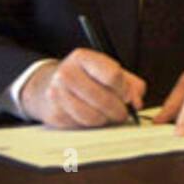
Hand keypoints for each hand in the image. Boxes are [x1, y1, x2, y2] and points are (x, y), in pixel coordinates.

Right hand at [20, 49, 146, 127]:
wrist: (47, 85)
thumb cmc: (84, 77)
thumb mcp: (107, 70)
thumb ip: (129, 83)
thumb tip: (136, 102)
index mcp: (83, 58)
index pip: (112, 75)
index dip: (125, 90)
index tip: (127, 96)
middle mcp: (67, 73)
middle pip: (104, 99)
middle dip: (119, 110)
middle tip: (123, 113)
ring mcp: (58, 94)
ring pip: (93, 116)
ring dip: (106, 119)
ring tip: (108, 115)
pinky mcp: (55, 113)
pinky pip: (82, 125)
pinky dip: (92, 125)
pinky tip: (93, 116)